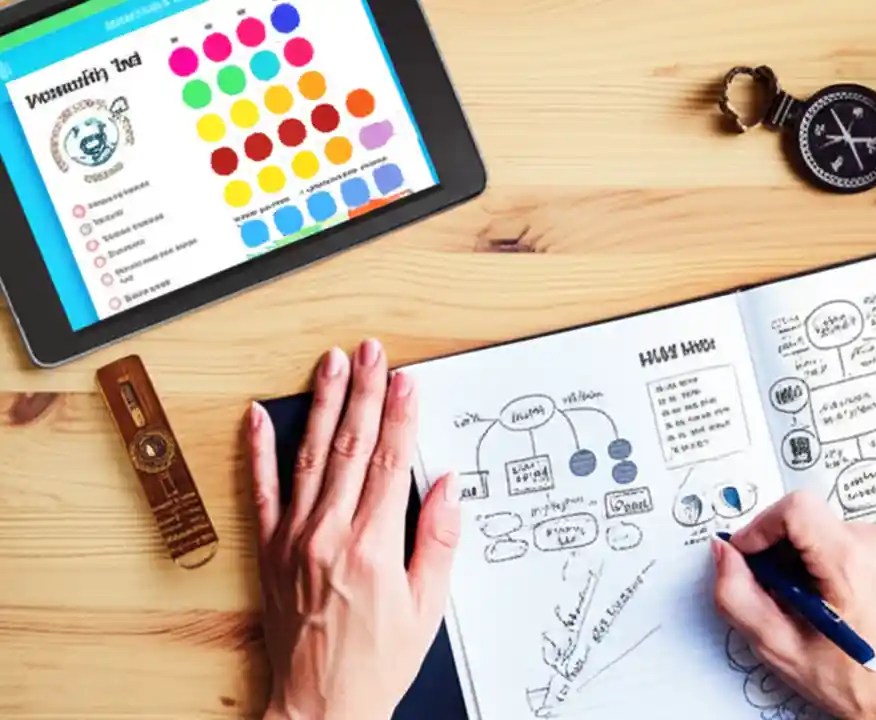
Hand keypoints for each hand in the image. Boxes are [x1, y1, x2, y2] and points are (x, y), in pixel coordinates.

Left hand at [246, 340, 460, 719]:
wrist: (319, 706)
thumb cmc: (375, 663)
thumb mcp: (426, 608)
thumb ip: (437, 542)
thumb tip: (445, 488)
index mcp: (371, 546)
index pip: (388, 462)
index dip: (399, 415)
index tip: (404, 379)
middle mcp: (328, 535)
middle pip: (348, 447)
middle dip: (362, 393)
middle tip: (369, 352)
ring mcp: (294, 539)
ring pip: (309, 457)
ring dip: (322, 406)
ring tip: (329, 365)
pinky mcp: (270, 551)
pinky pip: (262, 492)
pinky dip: (260, 452)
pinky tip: (261, 417)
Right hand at [712, 492, 875, 719]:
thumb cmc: (859, 683)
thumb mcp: (781, 647)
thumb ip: (738, 596)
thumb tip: (724, 555)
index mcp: (852, 563)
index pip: (795, 508)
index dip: (760, 528)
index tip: (748, 554)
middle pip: (804, 519)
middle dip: (779, 552)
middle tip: (781, 596)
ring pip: (820, 528)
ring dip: (802, 559)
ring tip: (810, 605)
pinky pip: (843, 537)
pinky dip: (825, 561)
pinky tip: (831, 599)